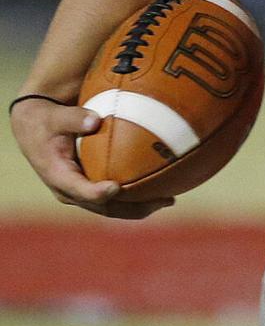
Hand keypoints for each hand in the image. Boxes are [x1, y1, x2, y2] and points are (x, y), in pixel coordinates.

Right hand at [10, 96, 173, 219]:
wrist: (34, 130)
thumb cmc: (47, 121)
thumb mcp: (55, 117)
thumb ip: (74, 118)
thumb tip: (95, 119)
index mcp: (58, 176)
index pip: (80, 190)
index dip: (98, 193)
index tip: (116, 187)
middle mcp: (70, 191)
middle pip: (104, 207)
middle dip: (134, 207)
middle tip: (162, 200)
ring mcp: (80, 194)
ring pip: (113, 208)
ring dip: (140, 207)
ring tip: (168, 199)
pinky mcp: (89, 191)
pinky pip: (115, 201)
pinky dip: (136, 198)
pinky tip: (160, 191)